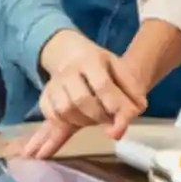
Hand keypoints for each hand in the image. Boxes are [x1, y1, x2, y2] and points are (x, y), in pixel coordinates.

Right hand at [21, 32, 147, 158]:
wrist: (71, 54)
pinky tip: (77, 119)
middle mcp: (68, 69)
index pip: (103, 85)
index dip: (115, 107)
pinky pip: (51, 116)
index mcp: (91, 59)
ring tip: (94, 118)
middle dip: (99, 116)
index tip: (121, 127)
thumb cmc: (101, 67)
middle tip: (109, 119)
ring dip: (83, 121)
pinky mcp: (44, 96)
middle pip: (81, 100)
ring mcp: (53, 82)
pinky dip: (65, 123)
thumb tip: (136, 112)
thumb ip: (133, 92)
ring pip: (64, 110)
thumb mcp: (122, 71)